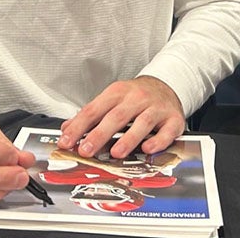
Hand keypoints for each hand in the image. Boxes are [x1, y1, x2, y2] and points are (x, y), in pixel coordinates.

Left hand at [57, 76, 184, 160]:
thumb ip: (91, 114)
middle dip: (99, 134)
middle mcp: (136, 98)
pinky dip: (158, 141)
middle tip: (85, 150)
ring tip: (116, 153)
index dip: (78, 126)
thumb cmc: (136, 97)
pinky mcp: (173, 119)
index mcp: (117, 93)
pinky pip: (167, 131)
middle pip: (116, 116)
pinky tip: (147, 149)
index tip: (66, 141)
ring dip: (128, 139)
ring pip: (142, 122)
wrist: (167, 86)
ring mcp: (156, 108)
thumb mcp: (111, 99)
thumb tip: (67, 129)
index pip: (94, 109)